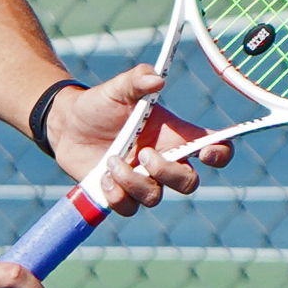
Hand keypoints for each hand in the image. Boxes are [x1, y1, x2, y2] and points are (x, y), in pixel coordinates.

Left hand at [44, 65, 232, 215]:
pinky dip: (117, 195)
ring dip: (133, 181)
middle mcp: (163, 161)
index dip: (220, 153)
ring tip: (111, 160)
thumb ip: (137, 79)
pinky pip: (130, 208)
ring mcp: (143, 181)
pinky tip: (103, 176)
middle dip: (169, 172)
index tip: (206, 151)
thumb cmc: (100, 104)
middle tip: (143, 154)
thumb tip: (156, 79)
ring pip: (155, 197)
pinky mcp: (121, 195)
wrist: (67, 124)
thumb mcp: (118, 88)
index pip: (213, 148)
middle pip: (189, 182)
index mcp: (173, 135)